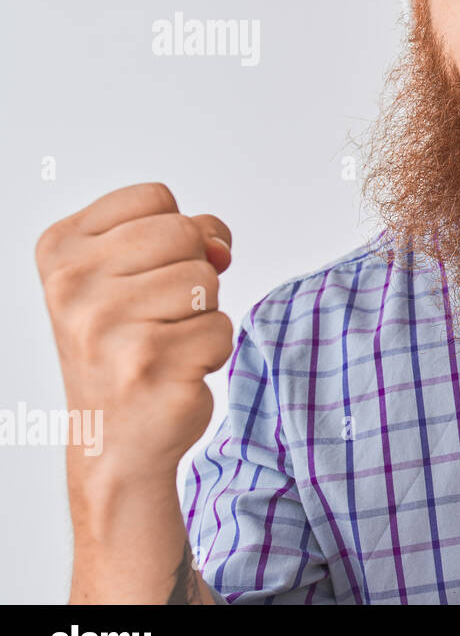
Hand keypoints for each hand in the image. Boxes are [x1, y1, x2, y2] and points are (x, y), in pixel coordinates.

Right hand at [36, 182, 234, 483]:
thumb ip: (185, 234)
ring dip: (203, 314)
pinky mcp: (148, 363)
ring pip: (208, 280)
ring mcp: (106, 325)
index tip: (144, 275)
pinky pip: (222, 328)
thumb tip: (220, 246)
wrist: (114, 438)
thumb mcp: (138, 271)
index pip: (156, 197)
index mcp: (60, 248)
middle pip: (186, 232)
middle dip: (193, 272)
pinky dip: (212, 350)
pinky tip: (174, 370)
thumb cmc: (129, 343)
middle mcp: (71, 285)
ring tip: (165, 341)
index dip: (174, 234)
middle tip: (159, 314)